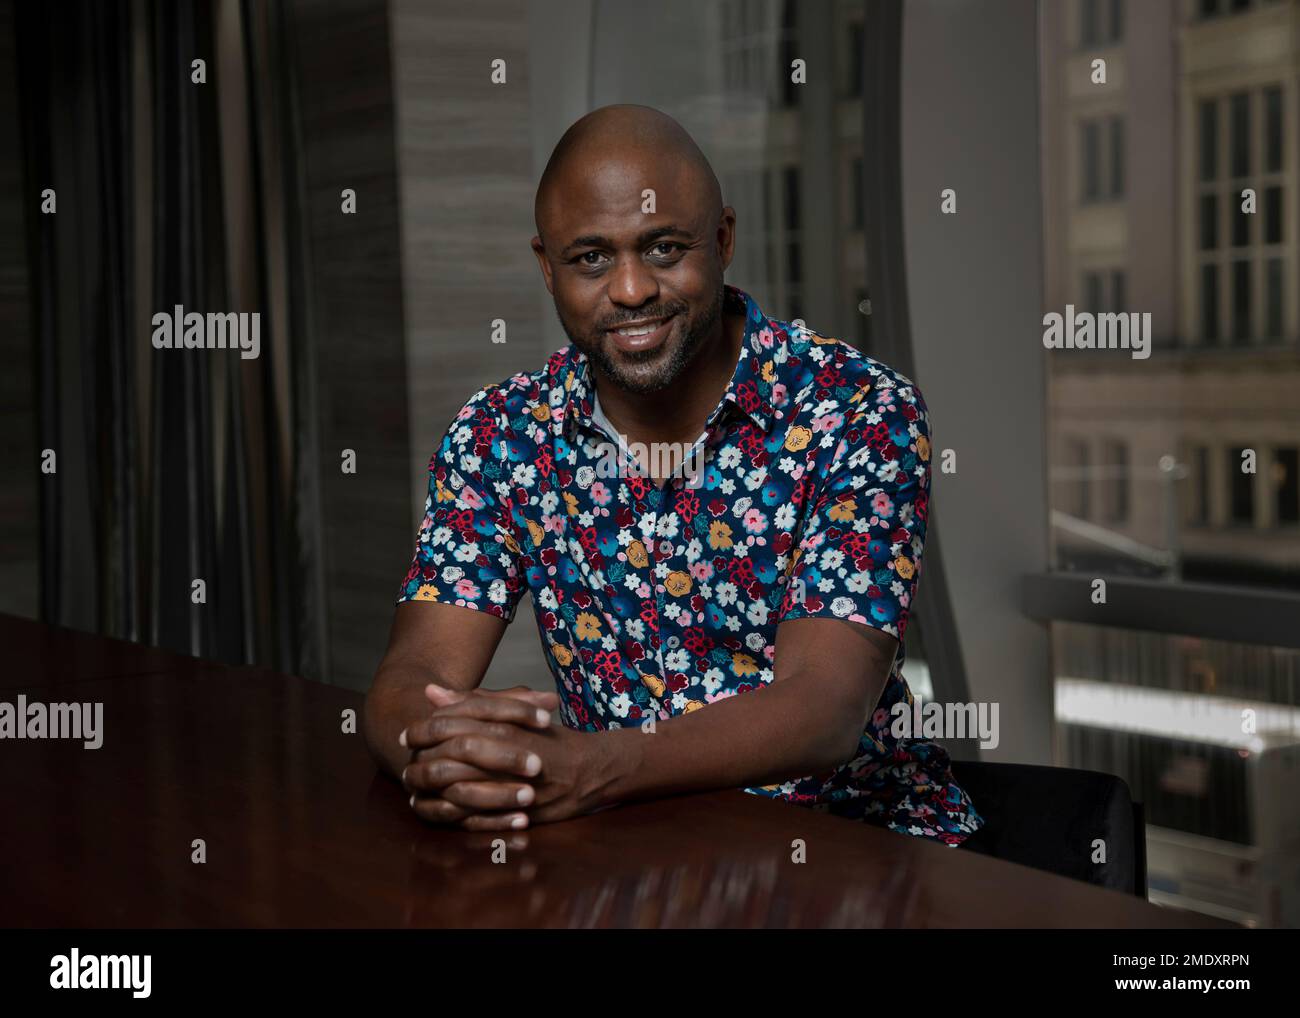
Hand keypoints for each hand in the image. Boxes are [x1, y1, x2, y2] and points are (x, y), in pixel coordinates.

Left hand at [405, 684, 610, 828]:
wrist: (593, 769)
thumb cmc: (548, 740)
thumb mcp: (514, 714)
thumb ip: (473, 703)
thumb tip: (432, 692)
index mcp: (508, 726)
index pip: (458, 724)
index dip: (426, 729)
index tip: (407, 734)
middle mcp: (512, 752)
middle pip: (456, 753)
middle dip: (424, 758)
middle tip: (405, 761)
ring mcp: (517, 783)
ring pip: (464, 785)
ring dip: (434, 787)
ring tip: (414, 786)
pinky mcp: (521, 811)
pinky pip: (479, 815)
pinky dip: (452, 812)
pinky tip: (434, 807)